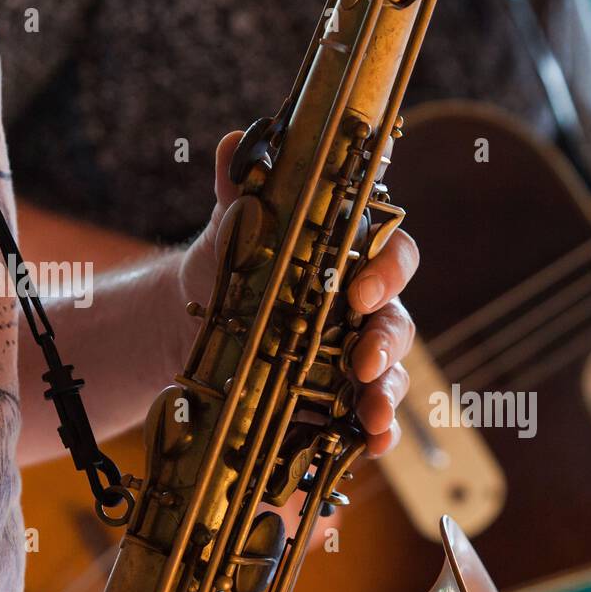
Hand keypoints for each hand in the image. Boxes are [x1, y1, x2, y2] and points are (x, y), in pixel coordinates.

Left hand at [180, 131, 419, 456]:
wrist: (192, 325)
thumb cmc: (230, 267)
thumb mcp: (232, 231)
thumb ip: (240, 192)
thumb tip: (231, 145)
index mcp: (354, 259)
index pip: (393, 256)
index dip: (388, 271)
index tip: (361, 288)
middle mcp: (366, 310)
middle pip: (398, 324)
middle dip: (386, 345)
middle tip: (363, 363)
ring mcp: (357, 361)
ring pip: (390, 377)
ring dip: (387, 398)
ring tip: (373, 419)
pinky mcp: (339, 404)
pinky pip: (367, 420)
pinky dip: (374, 435)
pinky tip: (367, 446)